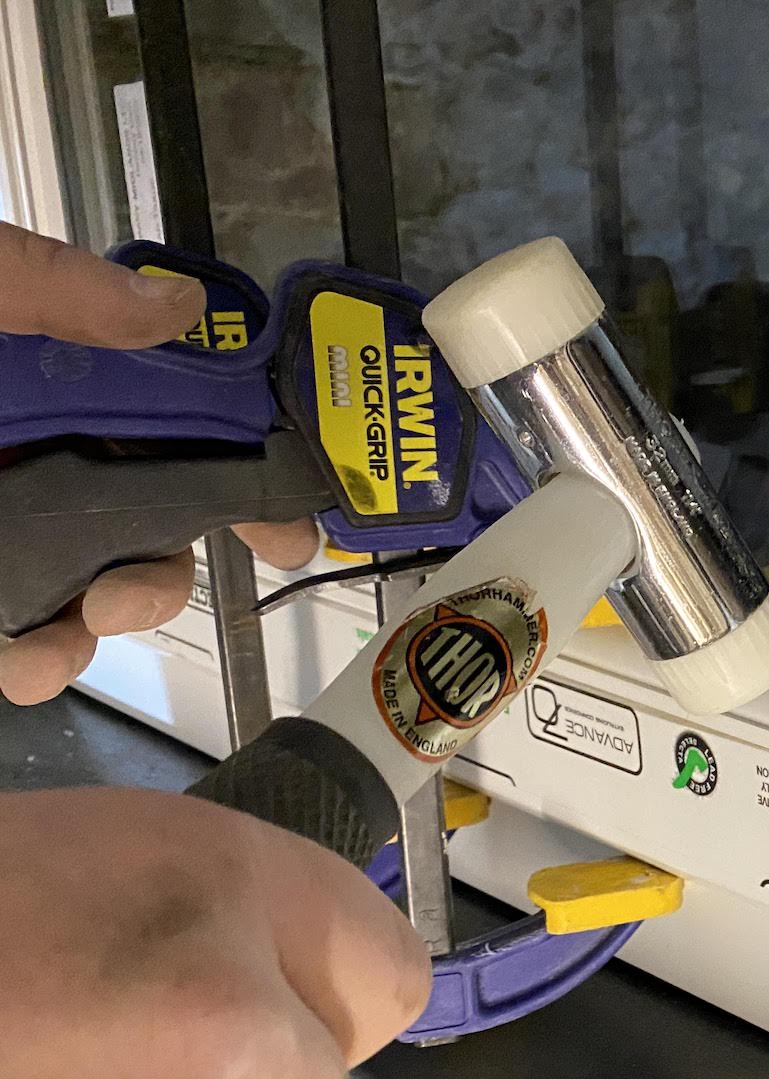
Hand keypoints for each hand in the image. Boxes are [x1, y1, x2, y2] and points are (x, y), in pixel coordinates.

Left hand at [0, 224, 319, 705]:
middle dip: (193, 546)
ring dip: (125, 610)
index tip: (299, 498)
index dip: (240, 452)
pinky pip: (18, 639)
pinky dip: (39, 660)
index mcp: (30, 376)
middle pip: (145, 509)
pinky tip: (31, 658)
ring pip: (91, 584)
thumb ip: (49, 287)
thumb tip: (177, 308)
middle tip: (257, 557)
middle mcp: (22, 453)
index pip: (157, 410)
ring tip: (95, 618)